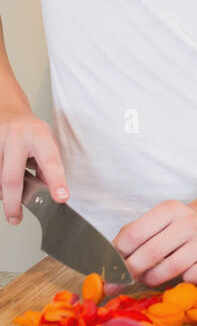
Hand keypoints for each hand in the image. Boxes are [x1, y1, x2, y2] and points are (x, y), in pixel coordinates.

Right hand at [0, 106, 68, 223]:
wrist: (6, 107)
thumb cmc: (28, 128)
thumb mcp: (45, 142)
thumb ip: (47, 166)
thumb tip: (51, 191)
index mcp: (39, 134)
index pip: (50, 161)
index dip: (57, 181)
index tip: (61, 198)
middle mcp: (17, 136)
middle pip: (12, 178)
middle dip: (13, 203)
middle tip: (16, 217)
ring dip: (2, 192)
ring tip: (8, 192)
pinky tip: (1, 180)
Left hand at [113, 198, 196, 288]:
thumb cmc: (175, 228)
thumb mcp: (154, 222)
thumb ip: (130, 239)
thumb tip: (106, 269)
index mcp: (169, 209)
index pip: (134, 233)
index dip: (117, 253)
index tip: (111, 266)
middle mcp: (188, 222)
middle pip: (151, 252)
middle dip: (131, 271)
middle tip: (121, 281)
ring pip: (172, 267)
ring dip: (152, 278)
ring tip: (147, 277)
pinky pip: (196, 276)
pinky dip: (184, 281)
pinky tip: (180, 276)